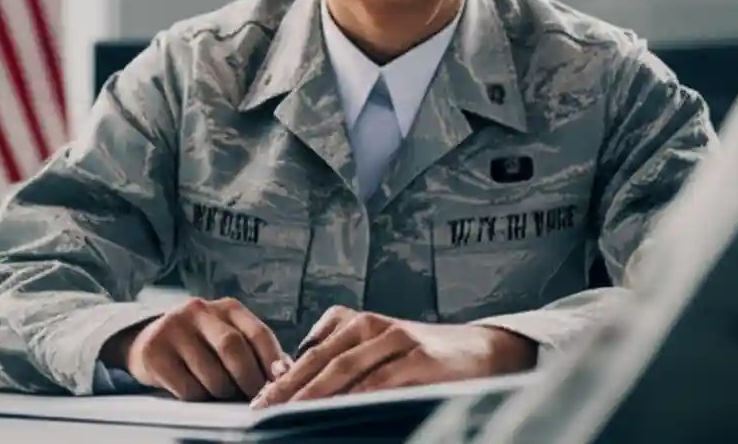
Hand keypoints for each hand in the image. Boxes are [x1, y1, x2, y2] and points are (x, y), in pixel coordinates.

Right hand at [99, 297, 288, 401]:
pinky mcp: (155, 351)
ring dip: (223, 393)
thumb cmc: (200, 344)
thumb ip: (253, 350)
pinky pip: (188, 388)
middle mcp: (199, 310)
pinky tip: (198, 393)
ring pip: (211, 373)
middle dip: (248, 380)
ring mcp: (174, 328)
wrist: (147, 341)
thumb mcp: (227, 336)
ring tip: (222, 395)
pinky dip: (199, 398)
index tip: (278, 383)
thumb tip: (285, 373)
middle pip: (233, 348)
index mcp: (226, 307)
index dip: (272, 362)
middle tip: (252, 398)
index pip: (258, 332)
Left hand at [251, 306, 536, 407]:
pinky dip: (358, 398)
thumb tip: (294, 371)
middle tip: (264, 411)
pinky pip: (382, 383)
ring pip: (348, 371)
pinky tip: (340, 412)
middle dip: (290, 389)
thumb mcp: (378, 342)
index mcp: (358, 322)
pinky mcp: (421, 360)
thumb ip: (341, 348)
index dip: (284, 378)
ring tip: (291, 415)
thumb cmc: (420, 353)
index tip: (258, 400)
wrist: (479, 351)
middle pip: (323, 361)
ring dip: (317, 396)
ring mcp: (398, 342)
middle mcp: (374, 326)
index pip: (312, 353)